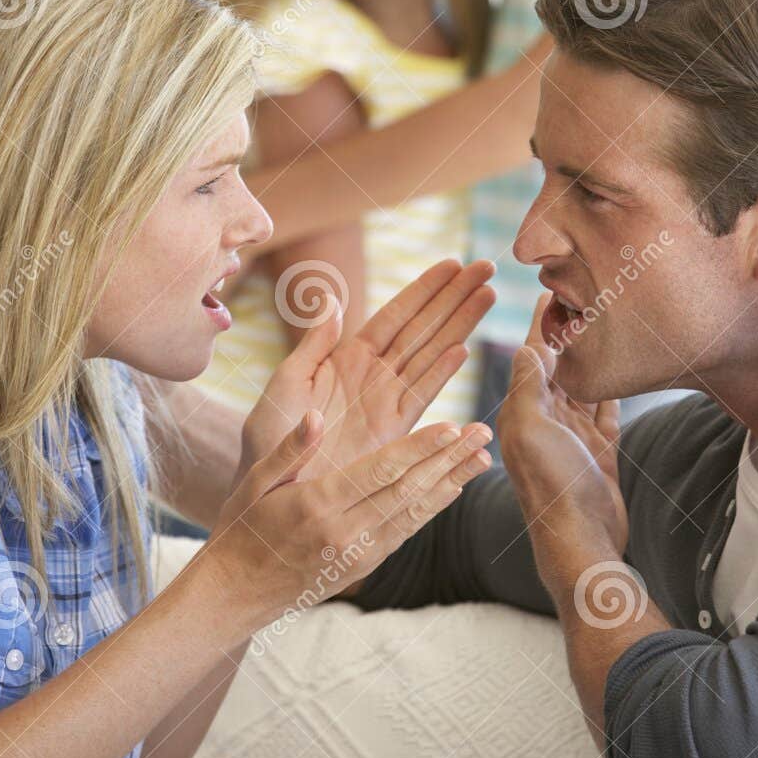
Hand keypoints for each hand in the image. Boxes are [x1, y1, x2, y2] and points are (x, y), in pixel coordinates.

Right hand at [201, 408, 493, 639]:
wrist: (235, 593)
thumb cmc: (241, 528)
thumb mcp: (256, 482)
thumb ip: (290, 448)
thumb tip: (316, 415)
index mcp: (318, 504)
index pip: (381, 470)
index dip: (420, 448)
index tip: (453, 427)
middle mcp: (345, 532)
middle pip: (409, 490)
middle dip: (450, 460)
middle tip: (484, 433)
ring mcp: (357, 553)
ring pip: (414, 512)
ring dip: (452, 483)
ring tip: (482, 459)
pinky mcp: (363, 566)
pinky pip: (405, 532)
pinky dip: (432, 509)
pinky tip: (452, 489)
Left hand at [238, 259, 494, 488]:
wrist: (271, 492)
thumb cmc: (269, 438)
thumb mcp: (287, 383)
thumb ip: (313, 344)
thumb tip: (330, 298)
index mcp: (348, 357)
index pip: (395, 315)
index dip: (425, 290)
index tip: (453, 265)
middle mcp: (375, 375)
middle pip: (423, 328)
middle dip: (454, 298)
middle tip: (485, 269)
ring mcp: (387, 403)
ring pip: (431, 354)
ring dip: (459, 325)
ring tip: (488, 295)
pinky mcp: (393, 433)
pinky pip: (420, 396)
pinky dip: (441, 374)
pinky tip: (463, 350)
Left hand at [497, 293, 627, 584]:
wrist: (582, 542)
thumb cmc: (551, 488)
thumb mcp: (530, 429)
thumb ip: (527, 386)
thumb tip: (530, 345)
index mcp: (521, 411)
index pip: (531, 355)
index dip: (539, 323)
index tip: (550, 287)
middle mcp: (544, 420)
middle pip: (557, 365)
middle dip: (566, 332)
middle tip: (585, 296)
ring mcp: (572, 437)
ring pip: (582, 384)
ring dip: (590, 356)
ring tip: (604, 323)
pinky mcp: (598, 452)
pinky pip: (604, 410)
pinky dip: (610, 388)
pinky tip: (619, 365)